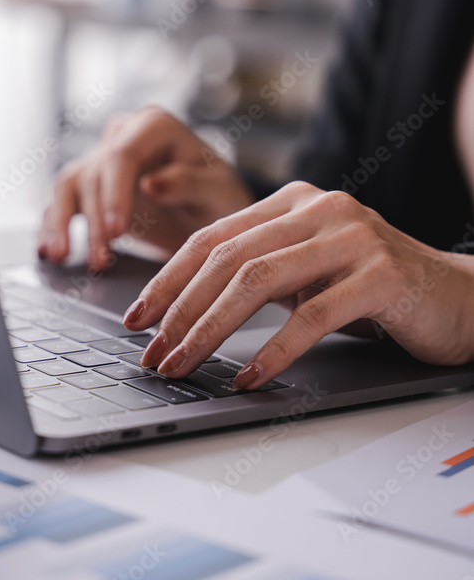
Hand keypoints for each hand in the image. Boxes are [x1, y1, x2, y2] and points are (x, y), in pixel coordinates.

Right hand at [38, 106, 252, 269]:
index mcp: (155, 126)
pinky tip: (48, 250)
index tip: (117, 231)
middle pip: (94, 172)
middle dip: (95, 220)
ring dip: (63, 223)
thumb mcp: (219, 192)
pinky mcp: (91, 186)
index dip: (115, 194)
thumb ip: (189, 184)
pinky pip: (65, 202)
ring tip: (61, 256)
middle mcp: (123, 135)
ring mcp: (103, 159)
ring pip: (70, 184)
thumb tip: (151, 183)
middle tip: (100, 259)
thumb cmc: (221, 198)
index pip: (123, 155)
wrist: (212, 212)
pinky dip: (54, 226)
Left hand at [122, 180, 473, 386]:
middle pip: (228, 258)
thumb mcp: (308, 269)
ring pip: (259, 281)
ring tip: (184, 365)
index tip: (137, 317)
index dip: (168, 279)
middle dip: (180, 310)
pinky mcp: (380, 275)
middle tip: (152, 352)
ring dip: (211, 330)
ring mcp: (352, 238)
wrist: (457, 297)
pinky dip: (272, 351)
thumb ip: (258, 271)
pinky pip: (312, 316)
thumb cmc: (373, 287)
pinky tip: (248, 378)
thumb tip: (183, 311)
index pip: (212, 236)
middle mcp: (320, 208)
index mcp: (293, 201)